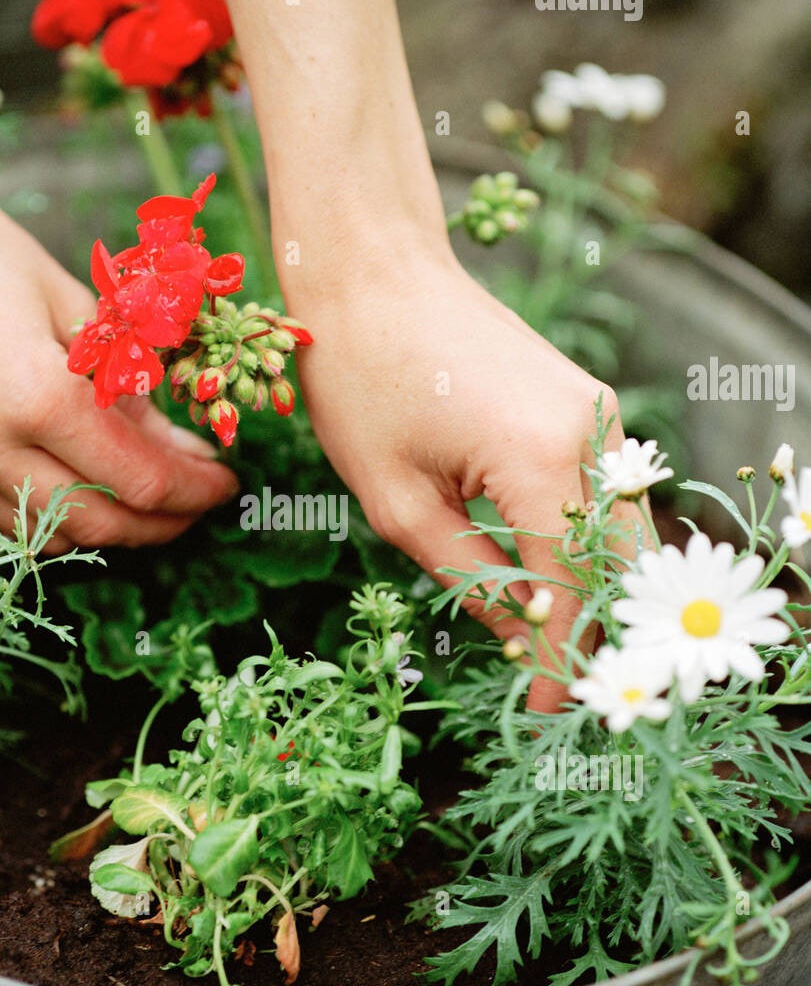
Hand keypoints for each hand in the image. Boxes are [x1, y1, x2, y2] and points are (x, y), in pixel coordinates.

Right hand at [0, 89, 237, 551]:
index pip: (140, 478)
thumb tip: (176, 441)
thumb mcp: (66, 298)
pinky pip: (0, 517)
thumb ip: (126, 382)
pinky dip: (52, 518)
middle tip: (199, 503)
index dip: (194, 490)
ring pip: (48, 536)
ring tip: (150, 503)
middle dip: (163, 523)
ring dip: (110, 531)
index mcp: (34, 394)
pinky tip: (81, 491)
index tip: (226, 481)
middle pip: (100, 524)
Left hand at [289, 237, 633, 710]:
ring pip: (623, 531)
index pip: (572, 589)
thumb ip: (465, 577)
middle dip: (598, 635)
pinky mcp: (585, 404)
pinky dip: (587, 545)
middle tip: (563, 695)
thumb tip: (519, 637)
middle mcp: (594, 434)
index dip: (562, 661)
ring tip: (560, 651)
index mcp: (543, 459)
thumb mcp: (395, 500)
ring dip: (598, 592)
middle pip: (621, 565)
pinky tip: (554, 582)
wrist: (375, 270)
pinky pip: (604, 493)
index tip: (544, 715)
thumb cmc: (362, 377)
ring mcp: (597, 414)